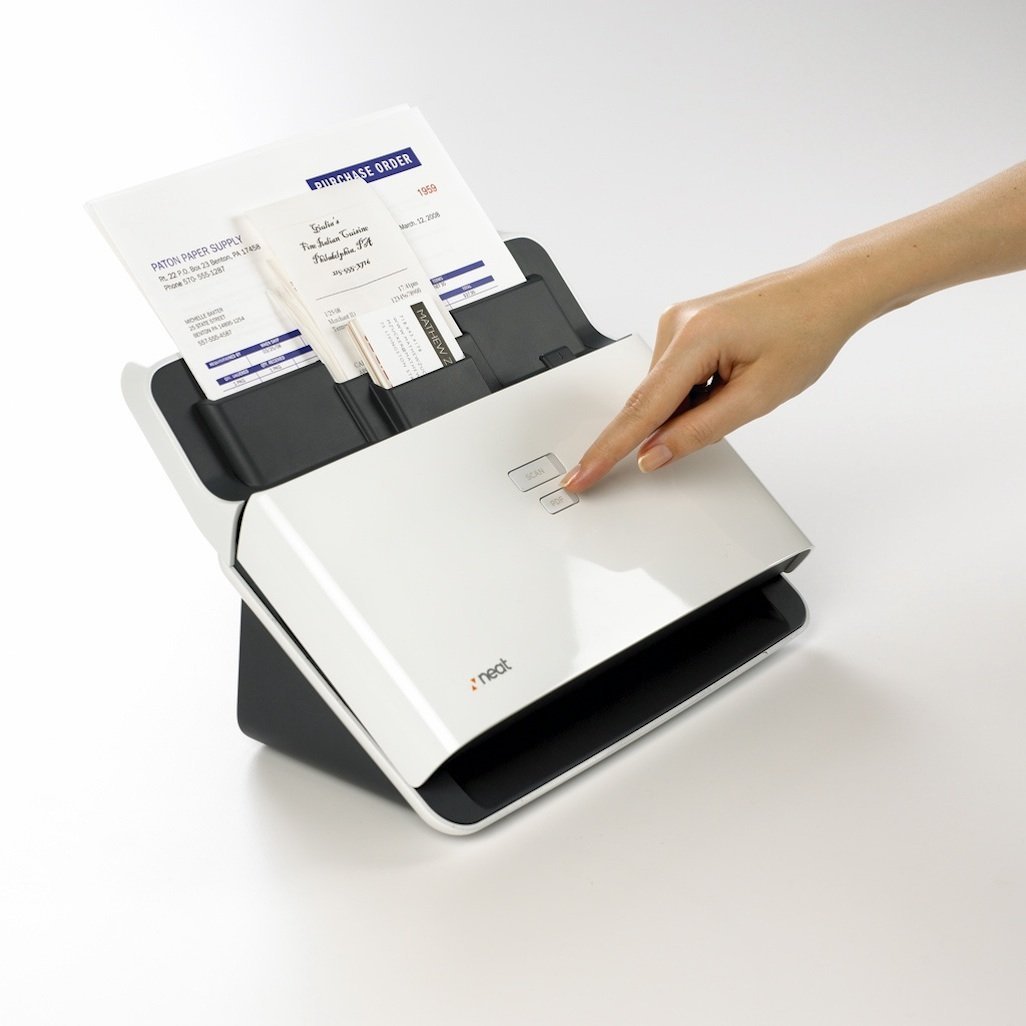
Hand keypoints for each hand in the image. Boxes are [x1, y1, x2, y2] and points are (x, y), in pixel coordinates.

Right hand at [562, 256, 867, 491]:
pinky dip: (692, 392)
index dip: (608, 450)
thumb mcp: (757, 396)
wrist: (827, 293)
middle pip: (651, 400)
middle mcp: (676, 323)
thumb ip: (699, 430)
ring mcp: (678, 321)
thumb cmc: (806, 333)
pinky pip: (673, 375)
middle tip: (719, 414)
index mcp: (694, 337)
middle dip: (668, 427)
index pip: (641, 409)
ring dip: (689, 407)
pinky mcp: (685, 325)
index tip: (582, 475)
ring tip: (741, 387)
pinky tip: (728, 380)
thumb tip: (653, 454)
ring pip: (664, 391)